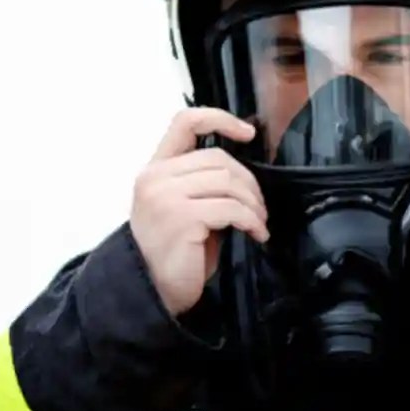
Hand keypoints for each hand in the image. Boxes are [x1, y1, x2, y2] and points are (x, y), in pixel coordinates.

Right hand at [130, 108, 269, 316]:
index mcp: (155, 169)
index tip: (248, 133)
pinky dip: (252, 221)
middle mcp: (156, 177)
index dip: (220, 119)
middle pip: (219, 159)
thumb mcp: (181, 207)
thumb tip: (243, 173)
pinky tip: (257, 234)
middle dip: (249, 182)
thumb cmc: (173, 252)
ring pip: (228, 182)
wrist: (150, 291)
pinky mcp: (183, 218)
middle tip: (259, 207)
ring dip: (253, 204)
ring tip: (258, 223)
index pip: (185, 122)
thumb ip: (201, 183)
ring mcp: (167, 196)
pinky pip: (232, 209)